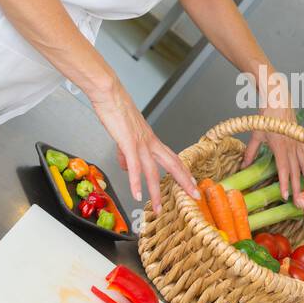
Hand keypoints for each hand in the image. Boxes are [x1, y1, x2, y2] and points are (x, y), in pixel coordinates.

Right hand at [87, 77, 197, 211]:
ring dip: (156, 192)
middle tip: (194, 196)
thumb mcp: (125, 136)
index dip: (183, 172)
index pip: (173, 158)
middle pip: (173, 165)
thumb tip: (128, 168)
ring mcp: (140, 143)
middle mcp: (150, 142)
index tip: (192, 184)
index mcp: (151, 140)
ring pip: (152, 171)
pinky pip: (134, 166)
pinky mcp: (128, 142)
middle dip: (184, 182)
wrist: (109, 94)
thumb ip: (127, 153)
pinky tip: (136, 194)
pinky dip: (136, 182)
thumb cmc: (116, 110)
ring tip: (157, 208)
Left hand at [242, 83, 303, 200]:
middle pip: (296, 171)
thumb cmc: (267, 115)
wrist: (279, 100)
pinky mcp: (303, 140)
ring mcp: (299, 143)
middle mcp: (292, 146)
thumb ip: (250, 152)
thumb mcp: (256, 134)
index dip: (285, 183)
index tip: (285, 196)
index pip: (284, 169)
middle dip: (297, 188)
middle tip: (299, 203)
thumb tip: (243, 166)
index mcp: (280, 146)